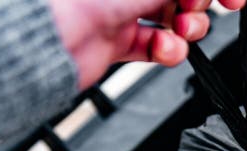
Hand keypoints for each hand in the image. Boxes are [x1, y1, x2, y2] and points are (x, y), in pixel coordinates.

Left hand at [50, 0, 245, 88]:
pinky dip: (169, 50)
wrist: (47, 39)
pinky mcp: (119, 40)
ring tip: (179, 32)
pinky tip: (165, 48)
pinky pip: (157, 45)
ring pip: (175, 18)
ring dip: (188, 29)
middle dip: (199, 3)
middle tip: (189, 8)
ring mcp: (123, 8)